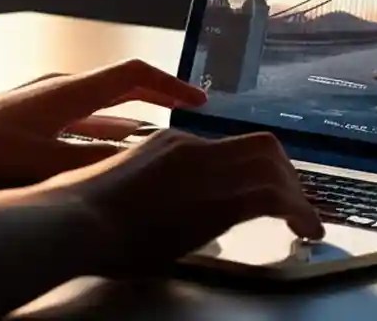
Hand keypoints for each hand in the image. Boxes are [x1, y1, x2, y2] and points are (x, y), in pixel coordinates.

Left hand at [0, 60, 204, 186]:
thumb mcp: (51, 164)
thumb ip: (99, 163)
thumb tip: (143, 162)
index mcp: (74, 91)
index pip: (136, 74)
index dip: (172, 85)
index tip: (199, 100)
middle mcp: (63, 86)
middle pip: (123, 81)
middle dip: (159, 94)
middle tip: (187, 108)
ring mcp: (45, 98)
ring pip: (102, 99)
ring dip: (132, 110)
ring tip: (156, 129)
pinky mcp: (30, 113)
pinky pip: (82, 113)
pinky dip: (104, 124)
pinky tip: (106, 144)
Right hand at [0, 129, 322, 317]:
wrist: (67, 222)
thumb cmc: (78, 221)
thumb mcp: (123, 203)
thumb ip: (156, 204)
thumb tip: (177, 224)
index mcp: (169, 146)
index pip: (230, 150)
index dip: (258, 172)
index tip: (271, 192)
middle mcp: (190, 146)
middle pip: (261, 146)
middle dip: (287, 176)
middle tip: (299, 206)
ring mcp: (202, 165)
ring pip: (272, 165)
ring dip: (297, 194)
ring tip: (308, 222)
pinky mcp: (213, 193)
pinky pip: (272, 196)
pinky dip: (298, 211)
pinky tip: (306, 230)